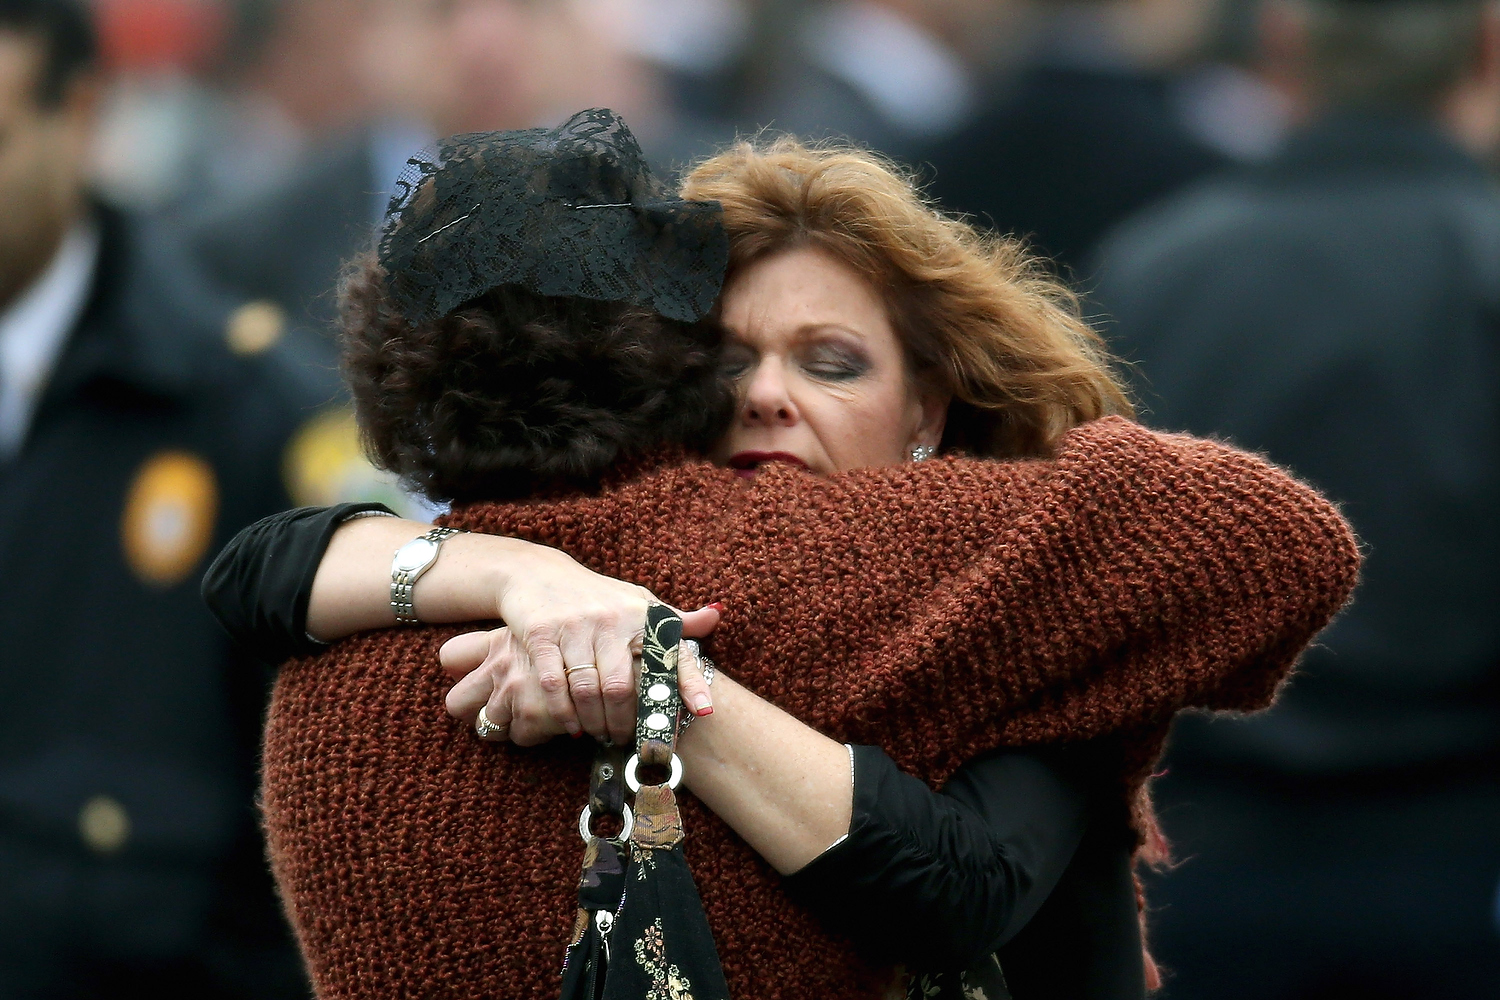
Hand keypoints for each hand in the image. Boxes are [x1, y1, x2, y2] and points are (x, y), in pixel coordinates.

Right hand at [490, 542, 720, 742]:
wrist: (538, 573)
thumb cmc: (597, 596)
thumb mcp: (637, 601)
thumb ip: (675, 618)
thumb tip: (716, 616)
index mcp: (640, 614)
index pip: (672, 651)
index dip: (690, 684)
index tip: (704, 712)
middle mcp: (610, 619)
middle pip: (622, 687)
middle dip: (624, 722)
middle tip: (623, 739)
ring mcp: (574, 627)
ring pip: (589, 690)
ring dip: (595, 721)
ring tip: (599, 734)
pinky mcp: (541, 634)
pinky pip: (555, 684)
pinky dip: (564, 711)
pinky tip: (572, 725)